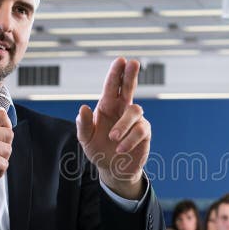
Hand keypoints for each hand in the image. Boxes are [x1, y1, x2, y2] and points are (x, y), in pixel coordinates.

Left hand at [76, 57, 149, 198]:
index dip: (116, 73)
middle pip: (129, 87)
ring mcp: (135, 120)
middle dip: (131, 74)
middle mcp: (122, 109)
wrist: (113, 169)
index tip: (121, 60)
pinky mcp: (144, 133)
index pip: (112, 86)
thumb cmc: (98, 150)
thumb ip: (84, 124)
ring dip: (123, 124)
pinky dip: (129, 139)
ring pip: (134, 111)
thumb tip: (83, 107)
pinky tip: (121, 148)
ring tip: (113, 139)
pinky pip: (140, 130)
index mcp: (107, 106)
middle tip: (134, 62)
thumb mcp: (85, 139)